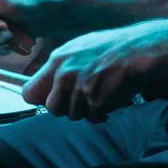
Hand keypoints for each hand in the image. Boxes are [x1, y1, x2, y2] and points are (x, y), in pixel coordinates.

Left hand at [22, 26, 160, 120]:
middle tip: (82, 100)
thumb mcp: (78, 48)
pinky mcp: (96, 100)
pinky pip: (93, 118)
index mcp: (57, 60)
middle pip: (52, 108)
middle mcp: (65, 74)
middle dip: (66, 108)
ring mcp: (80, 88)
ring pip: (73, 115)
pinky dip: (102, 113)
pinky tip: (110, 98)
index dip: (41, 99)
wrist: (138, 50)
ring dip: (87, 110)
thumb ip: (60, 66)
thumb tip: (45, 85)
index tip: (50, 100)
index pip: (30, 92)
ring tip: (100, 95)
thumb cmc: (111, 49)